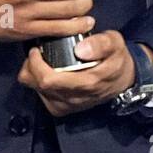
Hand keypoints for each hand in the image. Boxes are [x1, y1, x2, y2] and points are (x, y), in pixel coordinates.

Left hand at [17, 30, 135, 116]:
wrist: (121, 81)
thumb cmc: (115, 59)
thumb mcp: (115, 43)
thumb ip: (101, 44)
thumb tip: (80, 49)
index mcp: (86, 83)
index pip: (48, 79)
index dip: (36, 63)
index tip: (37, 49)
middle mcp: (73, 98)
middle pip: (37, 84)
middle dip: (30, 66)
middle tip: (36, 52)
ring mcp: (65, 106)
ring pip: (35, 90)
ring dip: (33, 74)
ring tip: (41, 61)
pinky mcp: (60, 109)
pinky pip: (39, 95)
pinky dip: (38, 83)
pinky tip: (48, 72)